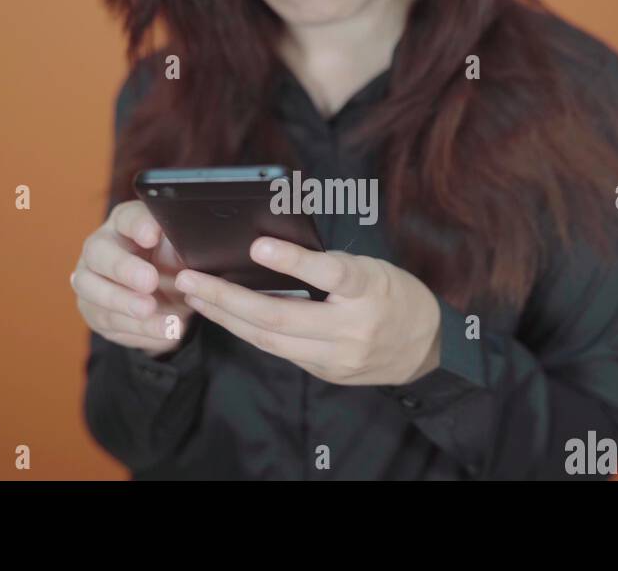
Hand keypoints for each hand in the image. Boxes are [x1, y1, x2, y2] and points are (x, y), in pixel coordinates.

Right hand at [72, 200, 194, 356]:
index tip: (152, 236)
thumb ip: (182, 244)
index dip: (138, 225)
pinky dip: (138, 330)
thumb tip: (191, 243)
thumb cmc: (171, 264)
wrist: (167, 299)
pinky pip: (109, 323)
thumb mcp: (182, 251)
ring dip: (127, 305)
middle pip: (98, 253)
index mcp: (124, 225)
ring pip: (95, 292)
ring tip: (158, 315)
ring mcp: (90, 282)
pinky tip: (164, 332)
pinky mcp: (94, 312)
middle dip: (123, 268)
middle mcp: (100, 250)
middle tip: (149, 282)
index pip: (126, 218)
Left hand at [174, 237, 441, 384]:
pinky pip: (278, 350)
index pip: (331, 273)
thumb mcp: (373, 268)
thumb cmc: (395, 295)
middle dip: (227, 297)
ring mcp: (337, 356)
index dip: (293, 260)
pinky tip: (224, 315)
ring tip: (195, 295)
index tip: (258, 246)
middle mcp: (352, 327)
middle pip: (281, 316)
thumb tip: (271, 251)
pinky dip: (247, 330)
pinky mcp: (325, 372)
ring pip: (270, 339)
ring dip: (226, 316)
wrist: (426, 348)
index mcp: (370, 290)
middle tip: (190, 277)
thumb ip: (329, 265)